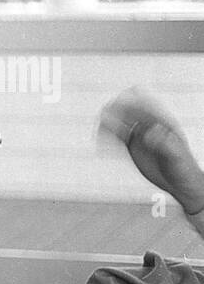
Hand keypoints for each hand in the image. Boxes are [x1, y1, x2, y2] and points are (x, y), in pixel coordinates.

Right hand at [98, 88, 203, 213]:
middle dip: (117, 110)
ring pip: (121, 122)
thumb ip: (165, 143)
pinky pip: (117, 136)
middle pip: (130, 111)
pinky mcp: (132, 145)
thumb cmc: (183, 168)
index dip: (134, 101)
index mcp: (164, 123)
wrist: (179, 182)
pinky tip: (100, 137)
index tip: (123, 101)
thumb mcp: (176, 155)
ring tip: (100, 122)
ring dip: (109, 121)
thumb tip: (151, 131)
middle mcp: (150, 126)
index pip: (147, 105)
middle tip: (106, 112)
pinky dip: (107, 135)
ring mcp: (140, 135)